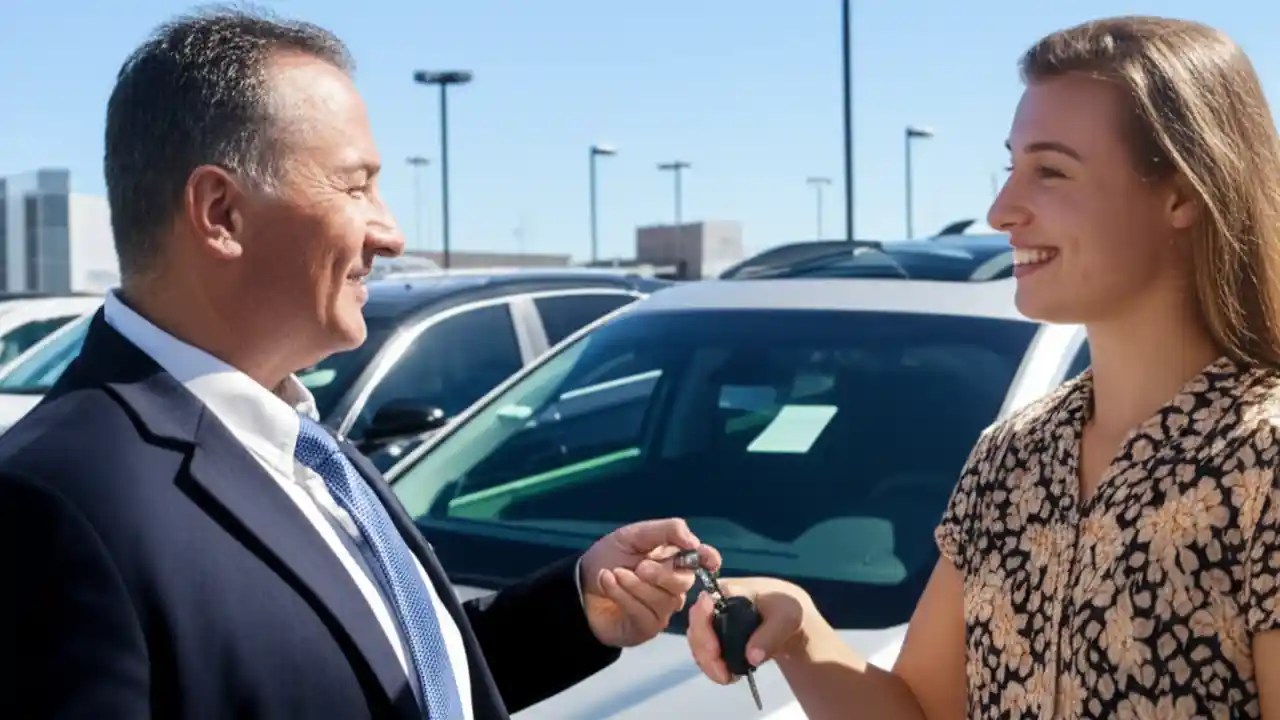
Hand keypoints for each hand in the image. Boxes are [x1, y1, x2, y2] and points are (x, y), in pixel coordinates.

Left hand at [579, 517, 720, 647]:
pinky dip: (622, 595)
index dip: (709, 559)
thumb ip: (665, 532)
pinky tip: (607, 582)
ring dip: (634, 584)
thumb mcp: (633, 536)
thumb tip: (693, 541)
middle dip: (661, 573)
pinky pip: (644, 614)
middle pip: (684, 581)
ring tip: (612, 574)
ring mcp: (663, 609)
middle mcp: (674, 586)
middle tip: (639, 566)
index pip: (702, 559)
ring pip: (663, 599)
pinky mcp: (648, 628)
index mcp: (674, 559)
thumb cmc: (609, 558)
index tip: (708, 559)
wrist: (580, 584)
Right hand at [688, 577, 811, 683]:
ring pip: (697, 643)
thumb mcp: (787, 618)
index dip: (702, 625)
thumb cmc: (785, 609)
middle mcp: (713, 604)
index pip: (703, 604)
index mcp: (727, 591)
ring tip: (727, 677)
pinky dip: (711, 667)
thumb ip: (770, 635)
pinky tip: (728, 675)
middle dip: (705, 652)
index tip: (714, 649)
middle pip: (696, 627)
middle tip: (723, 673)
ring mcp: (711, 622)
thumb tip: (751, 658)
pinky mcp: (713, 637)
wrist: (785, 618)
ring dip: (708, 663)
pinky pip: (704, 653)